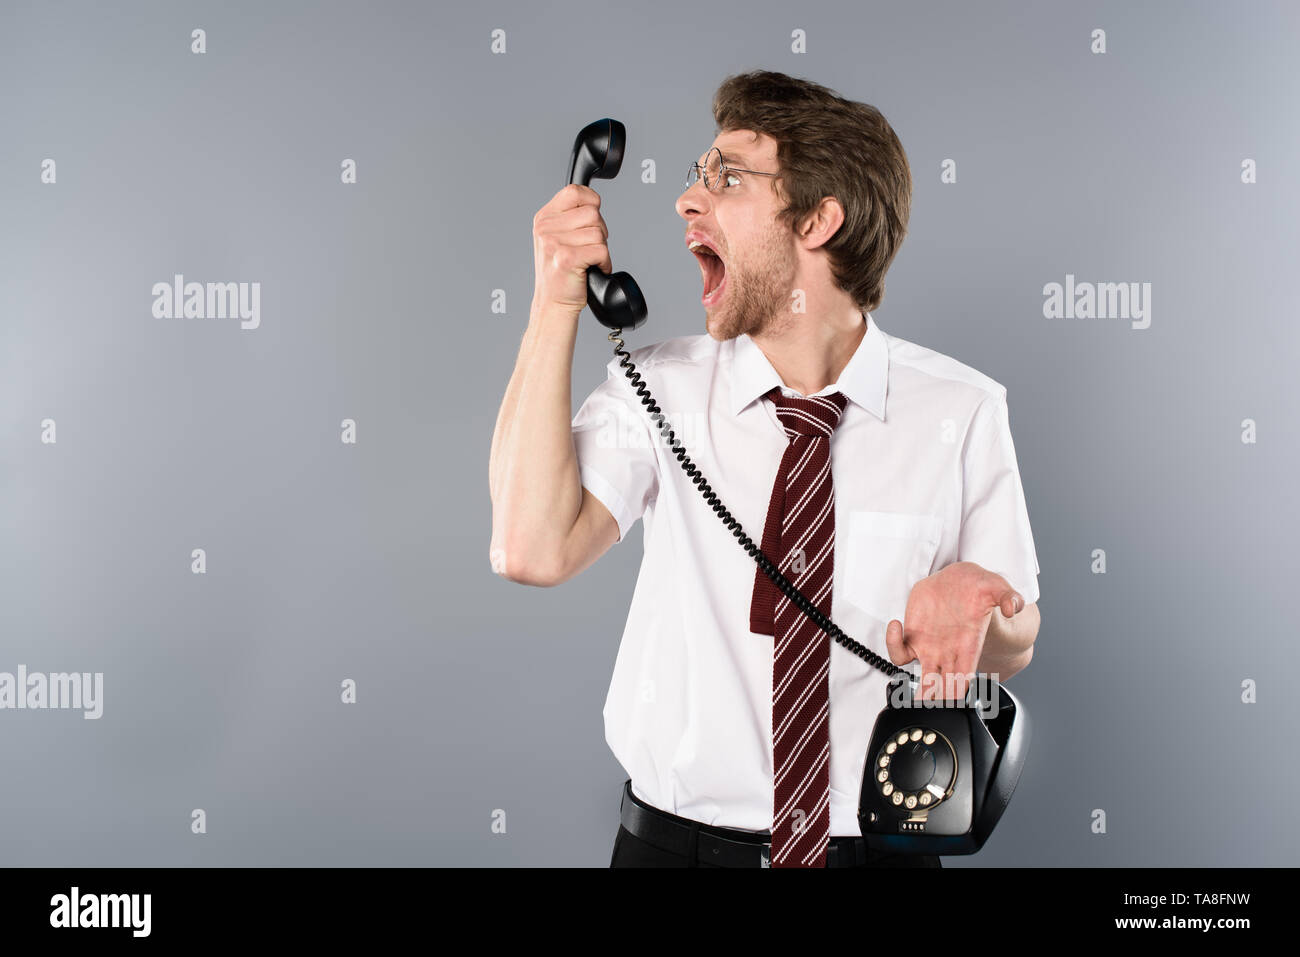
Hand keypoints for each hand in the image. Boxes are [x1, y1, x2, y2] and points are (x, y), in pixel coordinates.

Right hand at [532, 183, 611, 313]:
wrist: (553, 304)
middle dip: (599, 232)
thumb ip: (570, 217)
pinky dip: (604, 263)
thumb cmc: (561, 273)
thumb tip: (594, 201)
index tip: (591, 220)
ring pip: (599, 233)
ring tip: (587, 261)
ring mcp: (554, 243)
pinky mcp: (567, 259)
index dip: (591, 202)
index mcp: (544, 218)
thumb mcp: (557, 238)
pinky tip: (592, 269)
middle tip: (587, 249)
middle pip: (592, 213)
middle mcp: (545, 228)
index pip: (574, 191)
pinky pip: (601, 250)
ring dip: (601, 249)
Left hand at [884, 561, 1023, 700]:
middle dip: (937, 699)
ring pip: (921, 678)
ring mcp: (930, 648)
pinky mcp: (914, 637)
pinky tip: (894, 626)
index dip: (957, 691)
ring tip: (912, 693)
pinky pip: (900, 652)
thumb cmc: (981, 589)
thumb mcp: (998, 588)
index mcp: (969, 646)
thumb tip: (1013, 607)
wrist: (961, 580)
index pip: (964, 677)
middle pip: (942, 686)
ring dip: (916, 688)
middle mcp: (949, 652)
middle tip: (930, 705)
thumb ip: (1009, 597)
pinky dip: (892, 643)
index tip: (952, 697)